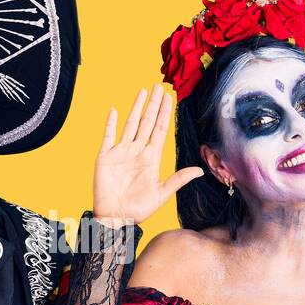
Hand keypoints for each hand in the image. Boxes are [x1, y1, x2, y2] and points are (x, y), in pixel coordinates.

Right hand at [91, 82, 202, 226]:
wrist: (115, 218)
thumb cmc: (138, 210)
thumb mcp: (162, 194)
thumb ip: (178, 179)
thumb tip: (200, 170)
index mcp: (151, 158)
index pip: (160, 130)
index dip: (165, 114)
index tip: (170, 98)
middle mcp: (137, 151)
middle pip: (147, 122)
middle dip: (153, 105)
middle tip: (159, 87)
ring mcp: (121, 152)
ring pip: (130, 124)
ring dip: (136, 108)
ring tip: (143, 92)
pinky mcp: (105, 156)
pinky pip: (108, 135)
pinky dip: (111, 123)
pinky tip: (115, 110)